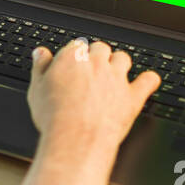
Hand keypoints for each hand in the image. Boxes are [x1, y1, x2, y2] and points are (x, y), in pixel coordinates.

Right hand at [26, 38, 161, 169]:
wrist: (75, 139)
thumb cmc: (54, 117)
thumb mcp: (36, 89)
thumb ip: (40, 67)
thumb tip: (40, 54)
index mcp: (73, 58)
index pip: (77, 45)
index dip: (75, 55)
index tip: (73, 63)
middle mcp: (97, 64)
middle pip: (101, 48)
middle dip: (97, 55)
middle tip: (92, 69)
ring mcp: (117, 79)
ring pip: (123, 58)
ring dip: (119, 63)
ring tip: (114, 72)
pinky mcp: (132, 97)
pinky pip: (147, 81)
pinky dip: (149, 80)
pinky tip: (148, 80)